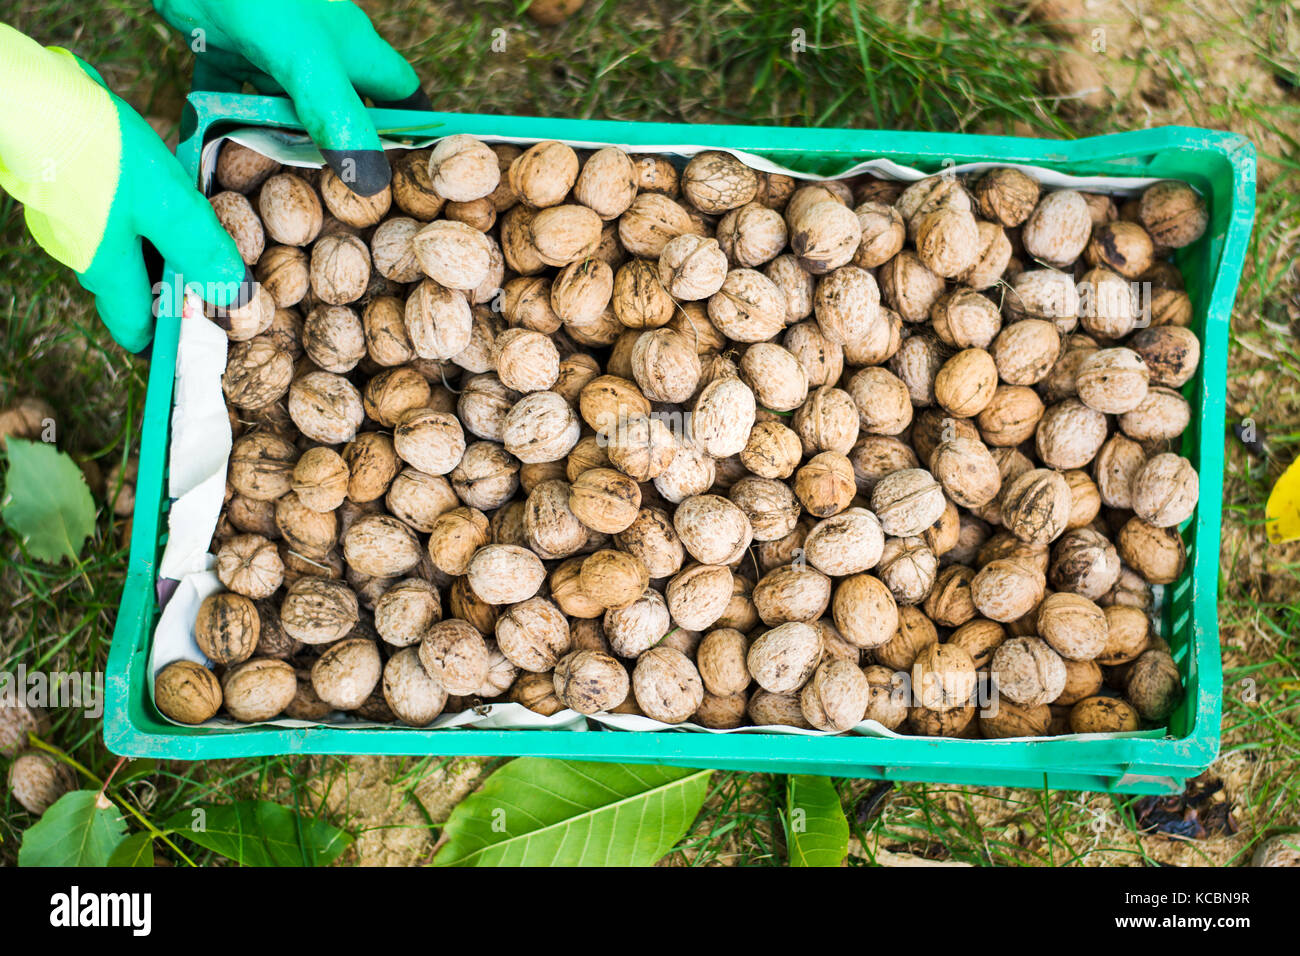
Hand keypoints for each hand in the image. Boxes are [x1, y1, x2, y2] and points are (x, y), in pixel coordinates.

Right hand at [0, 24, 247, 352]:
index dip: (163, 343)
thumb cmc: (104, 157)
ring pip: (124, 249)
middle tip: (212, 279)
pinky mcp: (69, 188)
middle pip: (133, 289)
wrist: (38, 99)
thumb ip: (200, 253)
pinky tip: (164, 192)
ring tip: (198, 232)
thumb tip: (233, 298)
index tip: (195, 341)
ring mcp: (71, 220)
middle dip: (171, 290)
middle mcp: (84, 253)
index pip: (133, 330)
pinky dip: (142, 216)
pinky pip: (113, 215)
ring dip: (160, 249)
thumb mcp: (170, 208)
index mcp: (107, 270)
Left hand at [154, 0, 428, 195]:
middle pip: (344, 107)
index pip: (402, 92)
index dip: (411, 126)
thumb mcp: (311, 67)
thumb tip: (373, 183)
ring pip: (287, 105)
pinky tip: (211, 144)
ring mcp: (276, 48)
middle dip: (341, 146)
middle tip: (336, 192)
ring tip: (274, 181)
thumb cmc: (265, 2)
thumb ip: (339, 121)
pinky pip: (230, 90)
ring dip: (279, 137)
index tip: (412, 167)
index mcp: (356, 49)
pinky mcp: (230, 44)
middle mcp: (323, 50)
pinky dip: (222, 115)